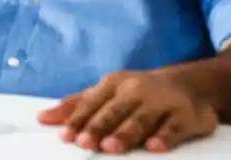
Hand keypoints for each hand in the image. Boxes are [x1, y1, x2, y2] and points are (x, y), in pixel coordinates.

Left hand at [37, 70, 217, 152]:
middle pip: (114, 111)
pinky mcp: (186, 115)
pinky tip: (154, 147)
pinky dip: (164, 137)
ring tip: (111, 147)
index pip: (92, 104)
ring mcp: (162, 101)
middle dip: (98, 127)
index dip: (79, 120)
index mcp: (113, 84)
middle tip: (85, 143)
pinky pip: (174, 127)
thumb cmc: (137, 93)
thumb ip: (76, 106)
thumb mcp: (106, 93)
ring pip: (141, 119)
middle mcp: (136, 90)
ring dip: (125, 133)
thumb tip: (43, 118)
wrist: (188, 85)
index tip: (67, 136)